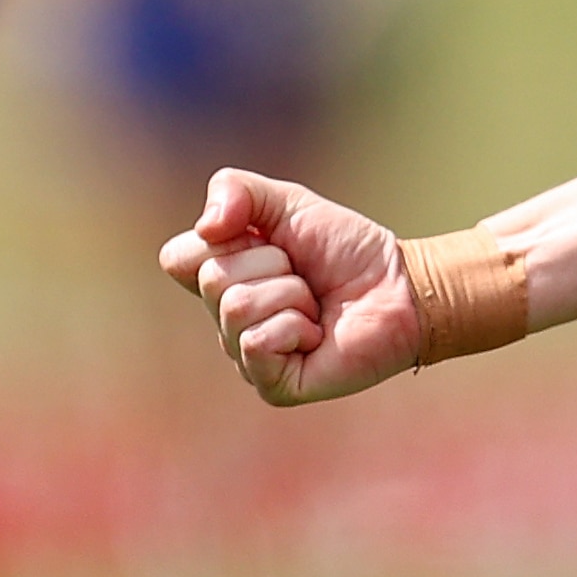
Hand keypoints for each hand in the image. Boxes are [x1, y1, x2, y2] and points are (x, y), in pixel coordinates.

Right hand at [156, 169, 424, 406]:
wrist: (398, 285)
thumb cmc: (343, 248)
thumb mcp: (289, 203)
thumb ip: (237, 191)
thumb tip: (206, 227)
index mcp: (220, 280)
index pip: (178, 258)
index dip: (227, 237)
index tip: (269, 239)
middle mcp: (225, 321)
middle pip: (212, 280)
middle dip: (271, 264)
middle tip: (302, 275)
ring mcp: (245, 357)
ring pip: (237, 308)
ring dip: (290, 295)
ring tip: (314, 304)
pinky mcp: (271, 385)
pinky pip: (258, 344)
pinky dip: (296, 326)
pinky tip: (316, 334)